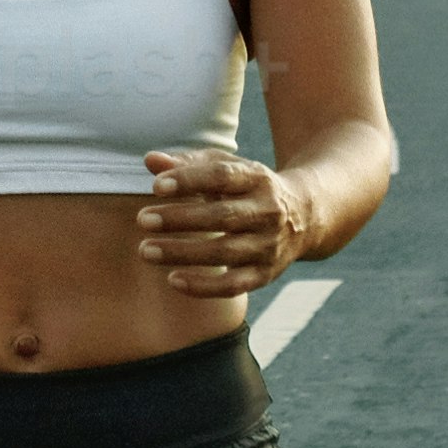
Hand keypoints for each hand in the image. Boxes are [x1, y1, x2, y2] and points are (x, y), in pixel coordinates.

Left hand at [135, 144, 298, 290]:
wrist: (304, 217)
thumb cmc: (247, 188)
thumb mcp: (226, 169)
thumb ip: (187, 165)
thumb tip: (150, 161)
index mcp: (258, 178)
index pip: (223, 177)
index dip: (190, 180)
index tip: (157, 186)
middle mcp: (267, 212)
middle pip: (223, 216)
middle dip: (180, 219)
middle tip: (143, 219)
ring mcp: (269, 245)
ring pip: (225, 252)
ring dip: (183, 253)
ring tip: (145, 250)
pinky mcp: (265, 274)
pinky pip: (234, 285)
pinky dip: (204, 286)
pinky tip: (172, 280)